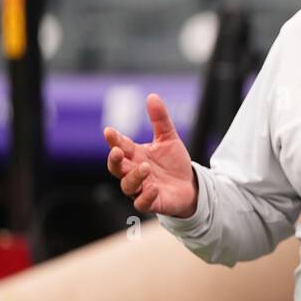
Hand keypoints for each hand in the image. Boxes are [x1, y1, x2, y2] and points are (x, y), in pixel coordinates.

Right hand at [103, 93, 197, 217]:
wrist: (190, 185)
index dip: (114, 139)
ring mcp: (141, 188)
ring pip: (127, 185)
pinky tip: (153, 188)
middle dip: (114, 159)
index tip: (109, 131)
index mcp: (134, 155)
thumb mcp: (169, 138)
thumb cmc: (174, 163)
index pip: (120, 146)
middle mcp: (134, 171)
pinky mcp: (152, 202)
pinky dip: (145, 196)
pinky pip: (142, 203)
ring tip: (145, 167)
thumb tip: (152, 96)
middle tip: (117, 151)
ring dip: (134, 176)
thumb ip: (160, 119)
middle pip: (116, 167)